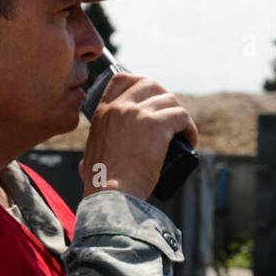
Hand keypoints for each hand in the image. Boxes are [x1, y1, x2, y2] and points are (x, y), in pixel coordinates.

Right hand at [79, 73, 198, 201]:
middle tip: (172, 119)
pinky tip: (190, 141)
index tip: (152, 100)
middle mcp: (119, 107)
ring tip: (183, 135)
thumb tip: (85, 166)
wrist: (111, 196)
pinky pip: (182, 115)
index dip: (142, 84)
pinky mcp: (156, 125)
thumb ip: (88, 156)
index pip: (123, 79)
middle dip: (165, 97)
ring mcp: (138, 113)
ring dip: (180, 115)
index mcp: (103, 112)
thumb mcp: (88, 162)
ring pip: (170, 99)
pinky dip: (189, 128)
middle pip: (150, 84)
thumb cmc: (101, 187)